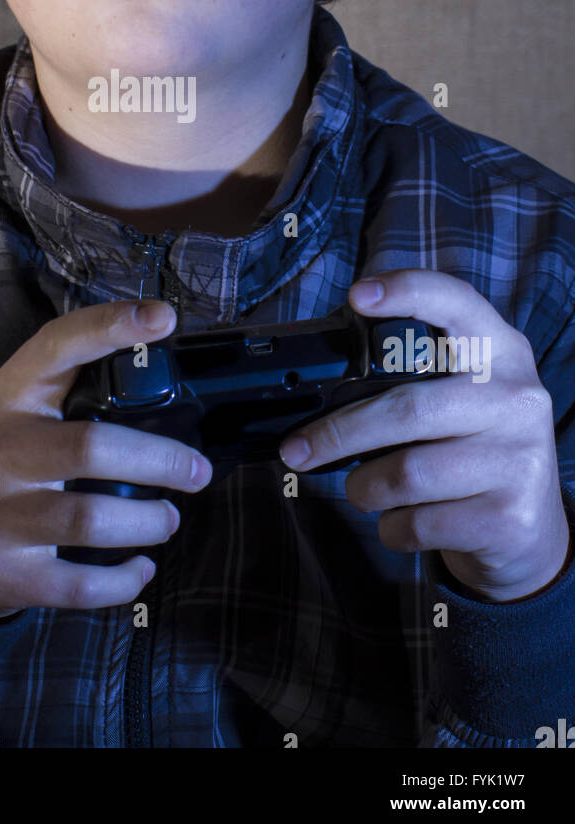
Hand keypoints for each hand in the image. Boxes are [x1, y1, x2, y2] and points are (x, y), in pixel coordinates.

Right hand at [0, 300, 211, 617]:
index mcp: (6, 398)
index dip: (110, 326)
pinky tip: (140, 567)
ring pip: (91, 518)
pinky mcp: (6, 573)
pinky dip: (122, 580)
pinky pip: (79, 584)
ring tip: (167, 518)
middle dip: (161, 461)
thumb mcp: (6, 410)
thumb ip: (61, 390)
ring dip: (148, 521)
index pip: (57, 346)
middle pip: (91, 447)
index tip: (161, 318)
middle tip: (195, 471)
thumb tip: (153, 373)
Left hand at [278, 269, 571, 601]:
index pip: (456, 303)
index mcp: (498, 352)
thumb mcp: (456, 398)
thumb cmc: (468, 450)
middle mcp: (516, 397)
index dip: (406, 291)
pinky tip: (403, 519)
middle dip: (338, 433)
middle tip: (296, 449)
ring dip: (364, 488)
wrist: (527, 531)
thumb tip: (316, 385)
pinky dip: (391, 526)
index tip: (357, 295)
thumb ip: (408, 377)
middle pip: (406, 408)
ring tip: (364, 489)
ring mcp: (518, 458)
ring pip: (405, 474)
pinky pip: (418, 522)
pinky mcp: (508, 517)